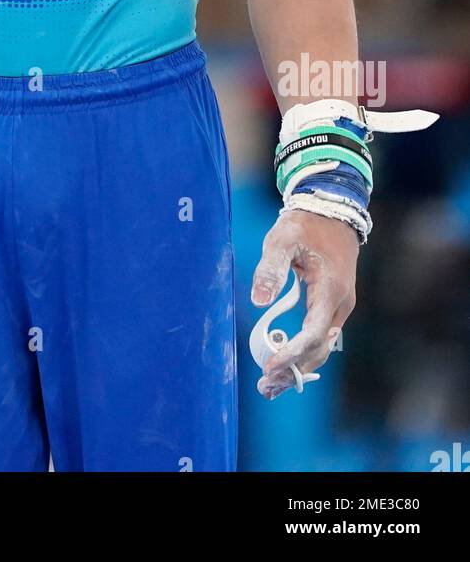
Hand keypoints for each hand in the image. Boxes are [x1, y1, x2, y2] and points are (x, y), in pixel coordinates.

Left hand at [251, 208, 358, 398]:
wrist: (331, 212)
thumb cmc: (305, 224)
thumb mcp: (283, 238)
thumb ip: (271, 267)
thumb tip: (258, 301)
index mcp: (330, 289)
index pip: (313, 332)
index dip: (293, 352)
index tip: (270, 366)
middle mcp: (340, 305)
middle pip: (319, 348)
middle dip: (293, 370)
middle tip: (265, 387)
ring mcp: (339, 308)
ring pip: (321, 347)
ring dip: (298, 367)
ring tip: (270, 386)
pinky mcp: (332, 307)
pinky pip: (320, 338)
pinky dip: (303, 355)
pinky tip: (284, 365)